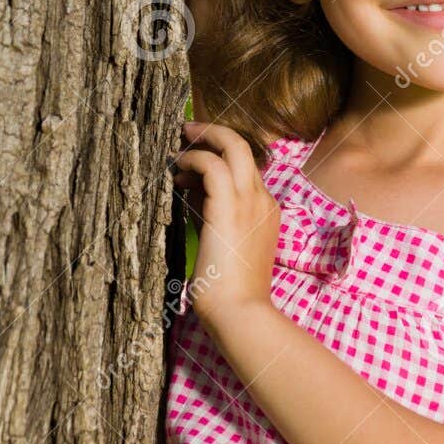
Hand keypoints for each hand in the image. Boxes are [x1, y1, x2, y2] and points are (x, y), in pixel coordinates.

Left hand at [170, 119, 279, 329]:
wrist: (240, 312)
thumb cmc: (229, 291)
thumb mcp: (224, 245)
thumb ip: (213, 217)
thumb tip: (191, 194)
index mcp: (266, 211)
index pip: (244, 169)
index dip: (216, 159)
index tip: (191, 164)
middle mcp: (263, 200)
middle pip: (243, 146)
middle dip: (213, 132)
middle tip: (187, 131)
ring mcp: (251, 201)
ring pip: (232, 146)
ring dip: (201, 139)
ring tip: (178, 145)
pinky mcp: (230, 207)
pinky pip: (212, 165)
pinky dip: (193, 160)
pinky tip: (177, 170)